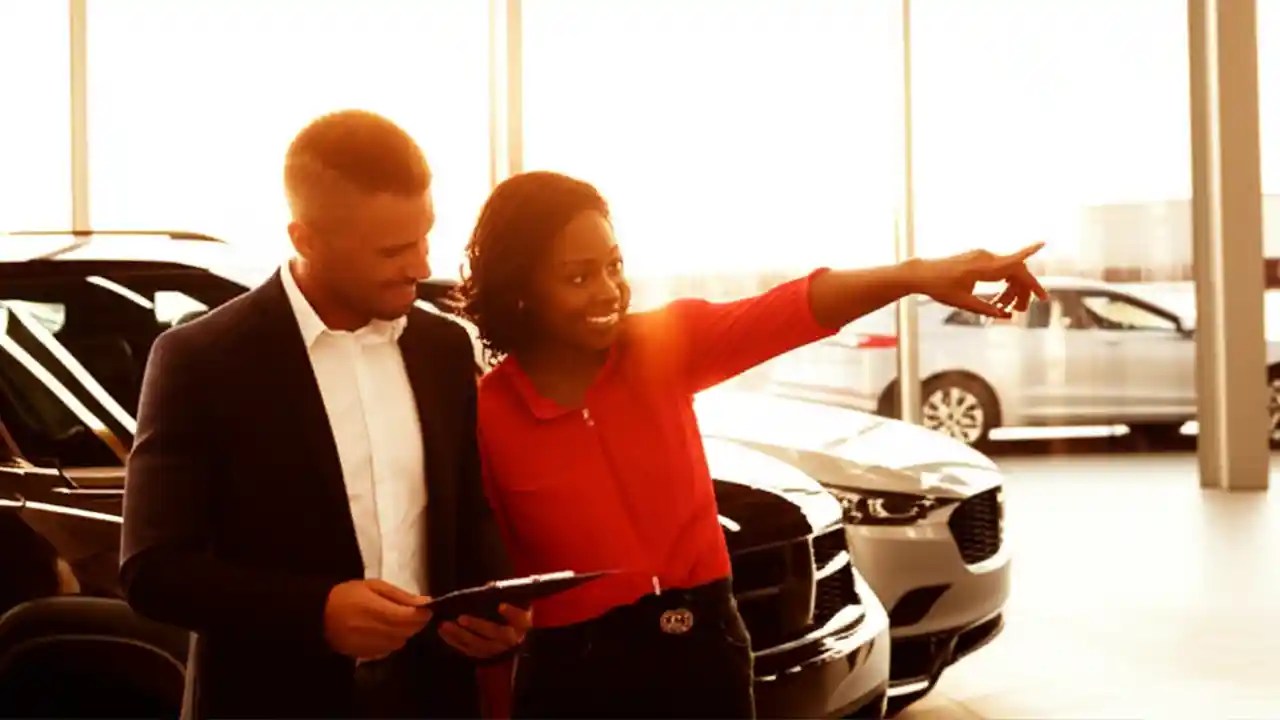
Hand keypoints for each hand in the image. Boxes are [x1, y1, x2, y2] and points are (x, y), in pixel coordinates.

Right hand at [323, 579, 431, 660]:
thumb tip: (425, 602)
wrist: (319, 614)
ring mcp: (367, 645)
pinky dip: (391, 642)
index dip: (421, 614)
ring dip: (403, 633)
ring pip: (399, 643)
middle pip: (406, 632)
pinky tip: (384, 632)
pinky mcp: (363, 655)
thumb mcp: (374, 586)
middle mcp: (372, 630)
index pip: (408, 617)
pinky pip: (387, 651)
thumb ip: (400, 595)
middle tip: (413, 614)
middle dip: (415, 623)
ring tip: (396, 621)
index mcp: (374, 609)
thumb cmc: (347, 595)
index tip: (426, 609)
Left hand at [438, 603, 531, 659]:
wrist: (513, 635)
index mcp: (522, 623)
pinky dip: (454, 641)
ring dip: (460, 635)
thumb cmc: (512, 613)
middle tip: (461, 618)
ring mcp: (497, 649)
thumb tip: (489, 586)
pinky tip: (443, 632)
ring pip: (478, 644)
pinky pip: (468, 650)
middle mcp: (511, 639)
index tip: (500, 605)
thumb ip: (505, 594)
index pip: (519, 618)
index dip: (511, 612)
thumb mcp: (515, 602)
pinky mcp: (484, 655)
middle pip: (495, 633)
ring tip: (445, 625)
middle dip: (477, 626)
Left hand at [914, 242, 1047, 317]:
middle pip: (1016, 271)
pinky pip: (998, 268)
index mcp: (983, 266)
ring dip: (1011, 289)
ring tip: (1005, 308)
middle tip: (1022, 310)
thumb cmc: (939, 287)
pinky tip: (999, 298)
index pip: (1013, 260)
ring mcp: (981, 256)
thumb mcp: (964, 302)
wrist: (920, 274)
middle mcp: (985, 257)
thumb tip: (1006, 316)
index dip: (1030, 252)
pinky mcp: (976, 258)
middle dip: (1023, 290)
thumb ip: (987, 308)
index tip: (1043, 243)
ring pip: (1007, 271)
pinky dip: (1002, 282)